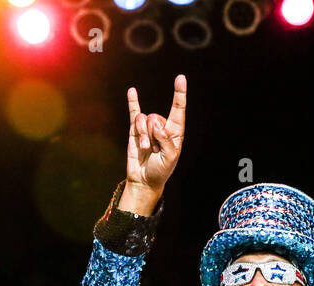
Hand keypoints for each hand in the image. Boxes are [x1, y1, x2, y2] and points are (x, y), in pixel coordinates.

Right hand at [121, 75, 186, 213]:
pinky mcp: (135, 130)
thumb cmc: (160, 170)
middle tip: (154, 150)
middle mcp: (162, 126)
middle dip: (152, 135)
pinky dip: (132, 102)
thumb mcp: (169, 158)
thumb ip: (165, 140)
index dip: (179, 94)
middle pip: (156, 118)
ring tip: (146, 149)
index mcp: (175, 132)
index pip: (178, 110)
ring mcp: (148, 127)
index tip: (180, 78)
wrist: (144, 180)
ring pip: (143, 120)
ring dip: (142, 136)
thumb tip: (155, 123)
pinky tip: (132, 91)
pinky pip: (134, 112)